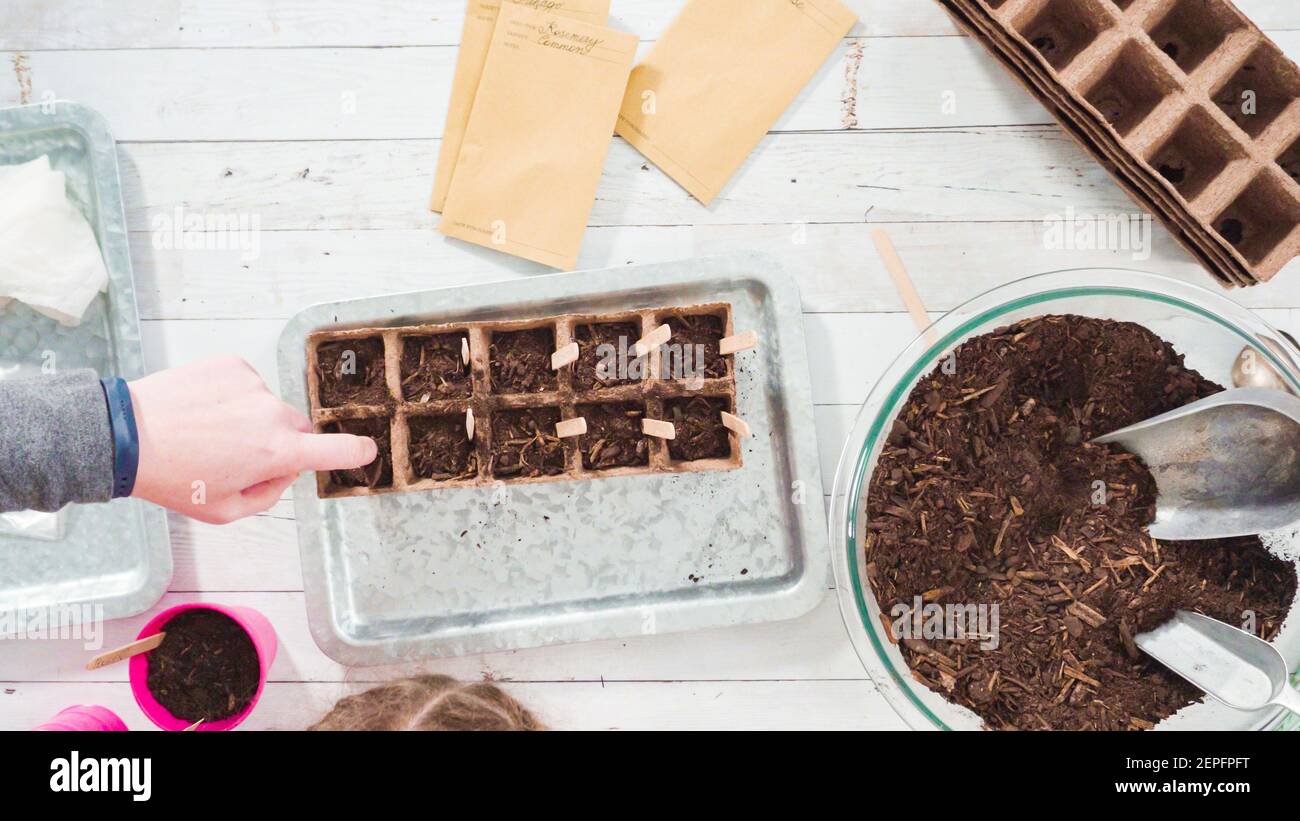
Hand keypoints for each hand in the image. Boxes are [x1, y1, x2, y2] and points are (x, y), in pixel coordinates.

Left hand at [128, 355, 377, 523]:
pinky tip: (205, 410)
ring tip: (209, 432)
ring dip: (251, 419)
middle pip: (297, 429)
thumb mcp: (223, 511)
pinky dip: (233, 397)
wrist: (126, 436)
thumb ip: (267, 496)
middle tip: (238, 456)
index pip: (339, 450)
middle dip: (279, 443)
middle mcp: (273, 414)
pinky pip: (246, 384)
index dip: (357, 451)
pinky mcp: (232, 366)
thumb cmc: (171, 478)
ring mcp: (253, 385)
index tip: (365, 450)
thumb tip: (284, 474)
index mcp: (278, 453)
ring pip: (268, 407)